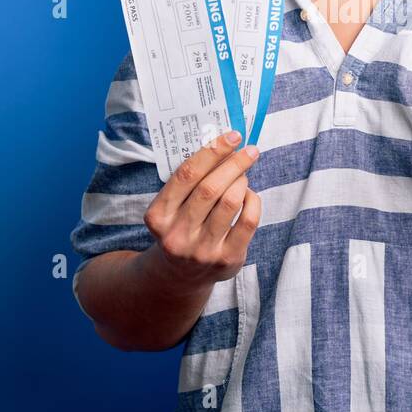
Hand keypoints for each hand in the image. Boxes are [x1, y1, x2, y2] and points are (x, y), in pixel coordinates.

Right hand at [145, 130, 262, 285]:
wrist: (180, 275)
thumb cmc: (180, 226)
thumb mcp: (172, 207)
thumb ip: (190, 181)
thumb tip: (223, 144)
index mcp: (158, 216)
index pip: (187, 175)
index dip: (212, 152)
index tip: (232, 136)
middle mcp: (177, 234)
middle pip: (211, 188)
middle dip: (234, 163)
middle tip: (249, 150)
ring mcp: (202, 250)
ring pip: (230, 202)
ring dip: (242, 180)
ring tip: (244, 174)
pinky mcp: (226, 259)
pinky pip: (248, 221)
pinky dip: (253, 200)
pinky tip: (249, 195)